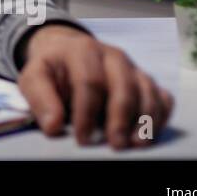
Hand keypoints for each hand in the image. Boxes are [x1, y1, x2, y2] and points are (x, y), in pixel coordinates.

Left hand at [16, 24, 173, 149]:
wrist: (66, 51)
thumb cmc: (52, 70)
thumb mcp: (34, 78)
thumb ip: (40, 99)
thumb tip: (53, 127)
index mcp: (82, 51)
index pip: (89, 82)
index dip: (87, 113)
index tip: (82, 139)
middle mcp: (112, 56)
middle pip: (124, 85)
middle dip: (121, 118)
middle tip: (116, 144)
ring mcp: (132, 68)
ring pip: (147, 91)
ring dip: (145, 119)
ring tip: (138, 144)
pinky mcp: (145, 81)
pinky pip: (162, 96)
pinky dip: (161, 115)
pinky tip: (151, 133)